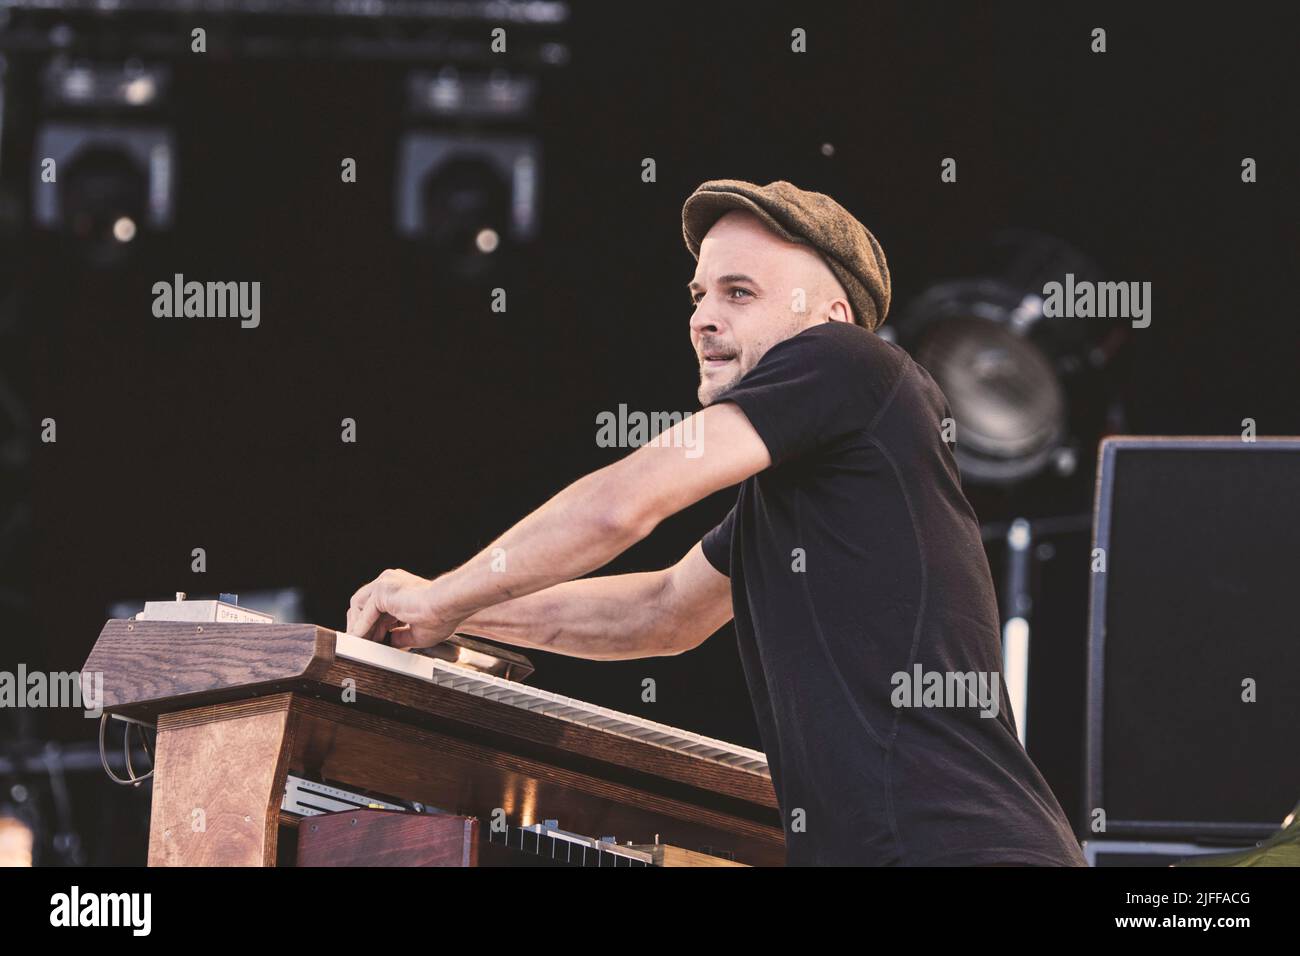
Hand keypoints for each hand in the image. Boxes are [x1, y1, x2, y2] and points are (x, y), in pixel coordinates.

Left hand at [346, 568, 460, 648]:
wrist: (450, 605)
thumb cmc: (443, 615)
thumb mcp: (416, 632)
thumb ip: (401, 636)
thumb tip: (391, 644)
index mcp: (400, 591)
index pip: (376, 608)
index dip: (372, 627)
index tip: (372, 642)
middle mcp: (391, 583)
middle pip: (363, 604)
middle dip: (361, 626)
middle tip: (363, 644)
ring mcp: (386, 583)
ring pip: (359, 605)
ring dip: (358, 626)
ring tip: (361, 644)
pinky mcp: (382, 589)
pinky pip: (364, 611)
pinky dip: (362, 627)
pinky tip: (362, 639)